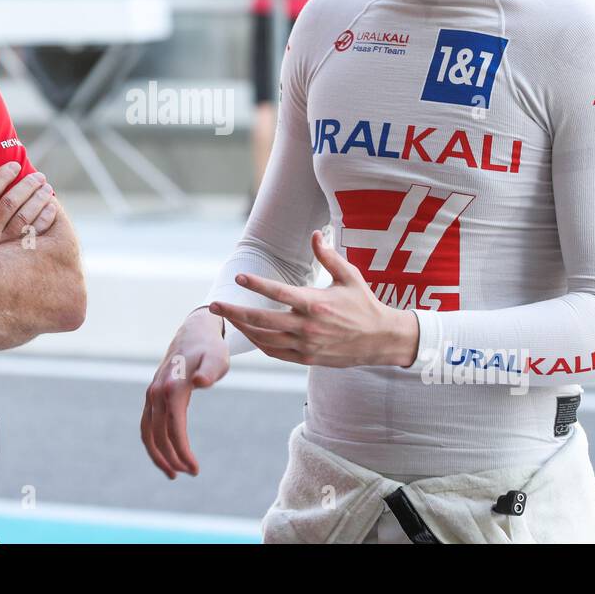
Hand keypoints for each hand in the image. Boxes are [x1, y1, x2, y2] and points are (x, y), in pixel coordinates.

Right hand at [0, 162, 57, 251]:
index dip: (2, 176)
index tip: (14, 165)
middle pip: (11, 203)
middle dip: (28, 186)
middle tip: (40, 177)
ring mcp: (1, 251)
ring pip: (25, 217)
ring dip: (39, 199)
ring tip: (48, 189)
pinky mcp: (13, 262)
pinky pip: (34, 236)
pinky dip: (45, 220)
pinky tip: (52, 209)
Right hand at [141, 308, 229, 478]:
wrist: (194, 333)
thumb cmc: (210, 349)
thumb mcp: (217, 358)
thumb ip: (210, 371)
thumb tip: (201, 382)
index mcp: (173, 387)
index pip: (174, 428)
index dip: (182, 451)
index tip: (195, 469)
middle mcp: (157, 392)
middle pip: (159, 434)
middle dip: (173, 458)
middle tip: (192, 473)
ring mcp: (151, 394)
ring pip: (148, 432)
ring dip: (159, 455)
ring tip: (175, 473)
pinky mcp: (152, 396)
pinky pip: (147, 425)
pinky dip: (153, 443)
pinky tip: (165, 456)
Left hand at [209, 230, 418, 367]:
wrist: (381, 339)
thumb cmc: (364, 304)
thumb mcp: (349, 276)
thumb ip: (328, 256)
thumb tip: (315, 235)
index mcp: (316, 303)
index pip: (279, 292)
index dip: (256, 285)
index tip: (238, 278)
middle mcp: (307, 326)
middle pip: (262, 320)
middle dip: (234, 312)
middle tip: (214, 306)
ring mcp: (305, 345)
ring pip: (264, 339)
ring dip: (242, 329)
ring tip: (226, 318)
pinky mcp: (306, 358)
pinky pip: (275, 352)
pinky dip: (258, 343)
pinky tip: (248, 333)